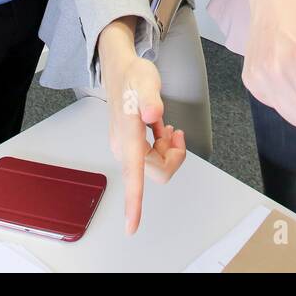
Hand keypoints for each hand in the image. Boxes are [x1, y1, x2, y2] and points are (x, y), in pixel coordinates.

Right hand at [99, 34, 185, 234]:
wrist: (120, 68)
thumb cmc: (132, 75)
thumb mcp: (146, 80)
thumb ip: (150, 98)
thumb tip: (153, 114)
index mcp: (127, 138)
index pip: (132, 175)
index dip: (133, 203)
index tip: (132, 226)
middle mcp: (123, 147)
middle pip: (156, 172)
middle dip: (172, 157)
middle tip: (176, 132)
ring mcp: (126, 147)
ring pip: (155, 165)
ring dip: (168, 149)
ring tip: (168, 127)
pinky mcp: (130, 145)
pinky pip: (152, 157)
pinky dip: (163, 146)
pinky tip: (161, 129)